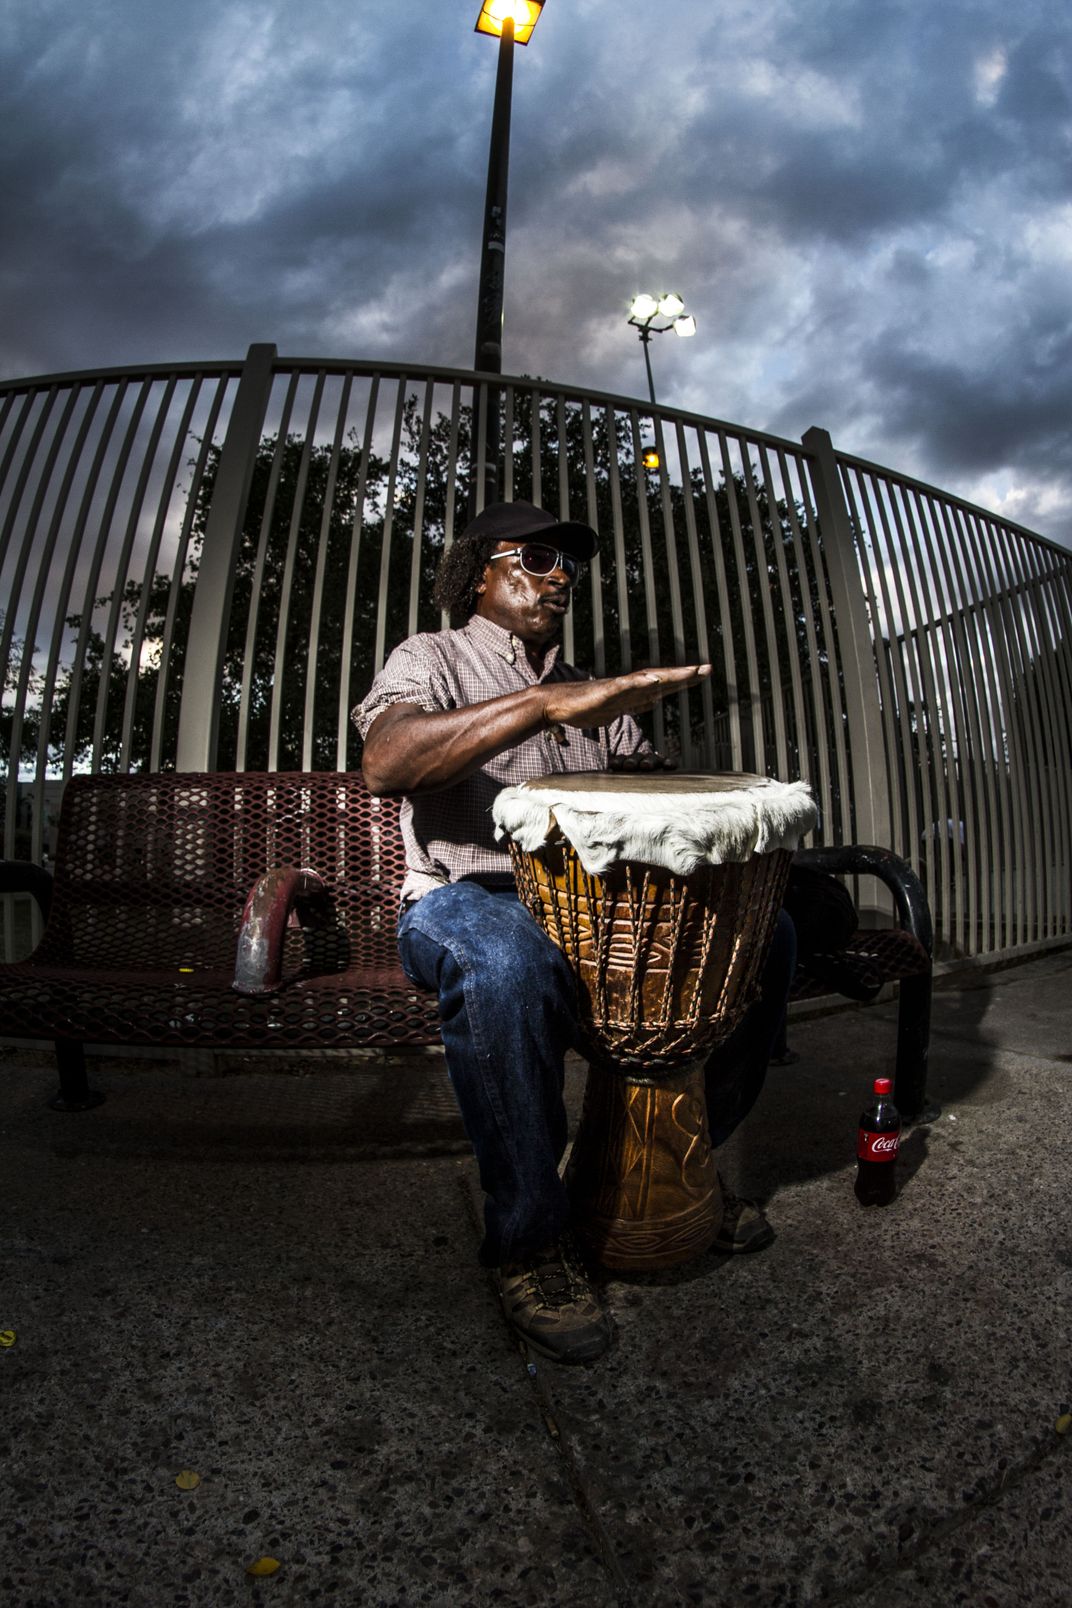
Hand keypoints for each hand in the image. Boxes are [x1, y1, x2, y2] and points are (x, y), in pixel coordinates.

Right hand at [543, 664, 710, 727]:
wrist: (558, 704)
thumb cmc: (585, 707)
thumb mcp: (618, 709)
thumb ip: (636, 704)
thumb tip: (654, 701)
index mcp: (634, 693)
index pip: (664, 686)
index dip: (684, 680)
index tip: (703, 674)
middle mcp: (629, 687)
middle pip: (662, 680)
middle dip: (685, 675)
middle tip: (708, 669)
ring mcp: (618, 688)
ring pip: (649, 680)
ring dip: (670, 676)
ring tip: (690, 672)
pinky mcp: (605, 692)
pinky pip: (626, 687)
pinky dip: (641, 683)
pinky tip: (655, 680)